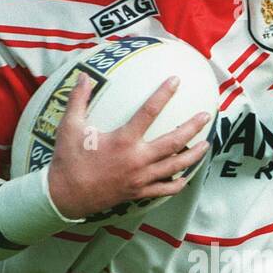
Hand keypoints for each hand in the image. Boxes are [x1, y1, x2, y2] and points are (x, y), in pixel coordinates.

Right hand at [47, 74, 209, 220]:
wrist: (66, 197)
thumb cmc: (68, 160)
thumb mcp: (70, 127)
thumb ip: (79, 99)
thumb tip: (83, 75)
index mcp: (123, 141)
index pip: (149, 113)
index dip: (163, 94)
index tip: (176, 81)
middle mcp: (137, 160)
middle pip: (173, 142)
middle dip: (192, 128)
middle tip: (206, 116)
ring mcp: (140, 178)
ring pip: (175, 167)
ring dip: (193, 155)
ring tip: (206, 145)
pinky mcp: (139, 193)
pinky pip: (165, 190)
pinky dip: (178, 183)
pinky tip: (185, 176)